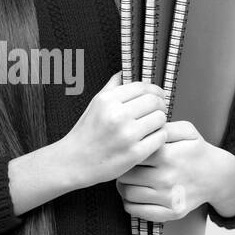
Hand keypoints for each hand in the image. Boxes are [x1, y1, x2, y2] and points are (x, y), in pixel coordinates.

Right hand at [59, 71, 167, 189]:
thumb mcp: (94, 104)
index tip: (157, 96)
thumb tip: (125, 73)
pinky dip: (159, 136)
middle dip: (160, 105)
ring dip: (160, 122)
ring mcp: (127, 135)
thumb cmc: (86, 134)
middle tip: (157, 111)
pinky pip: (160, 137)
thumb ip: (112, 87)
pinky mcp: (135, 153)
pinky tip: (150, 138)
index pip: (143, 87)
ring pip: (160, 118)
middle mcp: (117, 115)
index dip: (155, 90)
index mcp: (107, 101)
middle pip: (154, 101)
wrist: (74, 162)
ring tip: (152, 126)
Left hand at [115, 120, 222, 222]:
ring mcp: (168, 198)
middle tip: (128, 167)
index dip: (127, 152)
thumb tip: (144, 127)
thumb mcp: (186, 130)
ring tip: (130, 180)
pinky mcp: (170, 213)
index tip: (129, 152)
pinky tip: (136, 194)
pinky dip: (130, 203)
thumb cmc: (198, 152)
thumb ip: (164, 127)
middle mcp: (166, 178)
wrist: (218, 176)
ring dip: (124, 186)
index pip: (132, 155)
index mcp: (167, 156)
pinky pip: (136, 210)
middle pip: (126, 175)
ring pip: (127, 193)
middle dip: (124, 170)